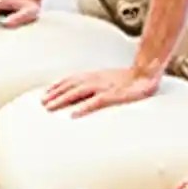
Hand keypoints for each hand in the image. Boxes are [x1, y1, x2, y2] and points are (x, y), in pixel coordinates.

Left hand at [41, 66, 160, 116]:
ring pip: (77, 92)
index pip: (70, 79)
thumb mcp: (108, 78)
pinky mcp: (113, 96)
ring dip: (62, 99)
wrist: (145, 73)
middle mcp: (95, 79)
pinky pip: (95, 102)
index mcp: (94, 75)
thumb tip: (84, 91)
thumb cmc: (128, 78)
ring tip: (50, 107)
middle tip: (42, 103)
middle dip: (54, 94)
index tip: (45, 92)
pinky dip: (83, 108)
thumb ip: (96, 82)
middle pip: (70, 86)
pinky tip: (74, 115)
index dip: (57, 85)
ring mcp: (103, 87)